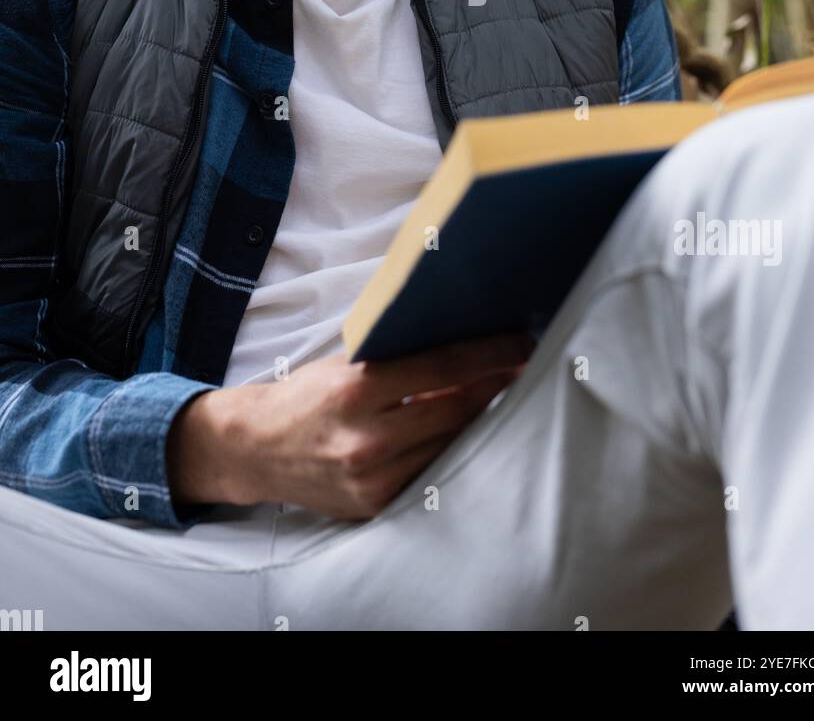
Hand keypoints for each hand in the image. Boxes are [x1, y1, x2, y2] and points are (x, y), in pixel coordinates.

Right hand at [167, 331, 534, 519]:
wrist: (258, 448)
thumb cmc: (307, 395)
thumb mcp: (346, 364)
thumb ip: (397, 360)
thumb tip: (461, 344)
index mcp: (356, 390)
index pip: (442, 368)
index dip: (489, 354)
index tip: (521, 343)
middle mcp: (366, 438)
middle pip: (456, 410)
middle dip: (494, 385)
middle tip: (520, 365)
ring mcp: (372, 477)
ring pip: (449, 445)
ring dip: (478, 419)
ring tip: (500, 393)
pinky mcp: (375, 504)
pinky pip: (430, 472)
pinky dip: (449, 448)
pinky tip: (464, 429)